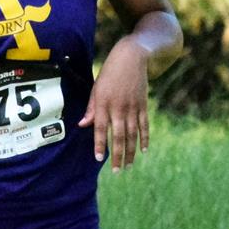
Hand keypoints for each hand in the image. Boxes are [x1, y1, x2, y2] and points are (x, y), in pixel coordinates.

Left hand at [78, 38, 150, 170]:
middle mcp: (118, 107)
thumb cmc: (110, 72)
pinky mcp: (143, 105)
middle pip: (118, 136)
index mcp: (103, 103)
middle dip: (117, 155)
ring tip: (128, 166)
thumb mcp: (96, 88)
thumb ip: (91, 108)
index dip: (99, 144)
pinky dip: (144, 138)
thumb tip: (83, 125)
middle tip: (117, 171)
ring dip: (130, 152)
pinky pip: (144, 125)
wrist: (132, 57)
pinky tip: (143, 150)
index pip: (100, 128)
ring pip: (132, 134)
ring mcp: (132, 107)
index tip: (99, 158)